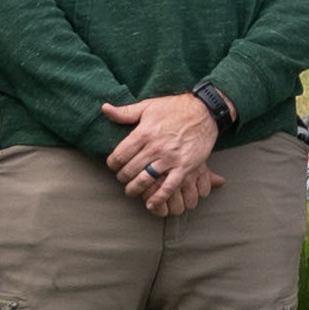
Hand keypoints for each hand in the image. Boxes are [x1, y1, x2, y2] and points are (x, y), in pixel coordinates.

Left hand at [101, 91, 223, 216]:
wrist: (204, 111)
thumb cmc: (174, 108)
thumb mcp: (148, 106)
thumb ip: (125, 112)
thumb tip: (104, 108)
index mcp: (144, 132)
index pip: (120, 155)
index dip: (112, 164)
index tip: (113, 166)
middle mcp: (155, 146)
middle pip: (130, 170)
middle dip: (122, 177)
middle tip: (122, 179)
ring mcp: (170, 158)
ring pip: (145, 180)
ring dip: (135, 189)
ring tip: (131, 190)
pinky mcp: (184, 166)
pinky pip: (168, 187)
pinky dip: (158, 198)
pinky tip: (150, 203)